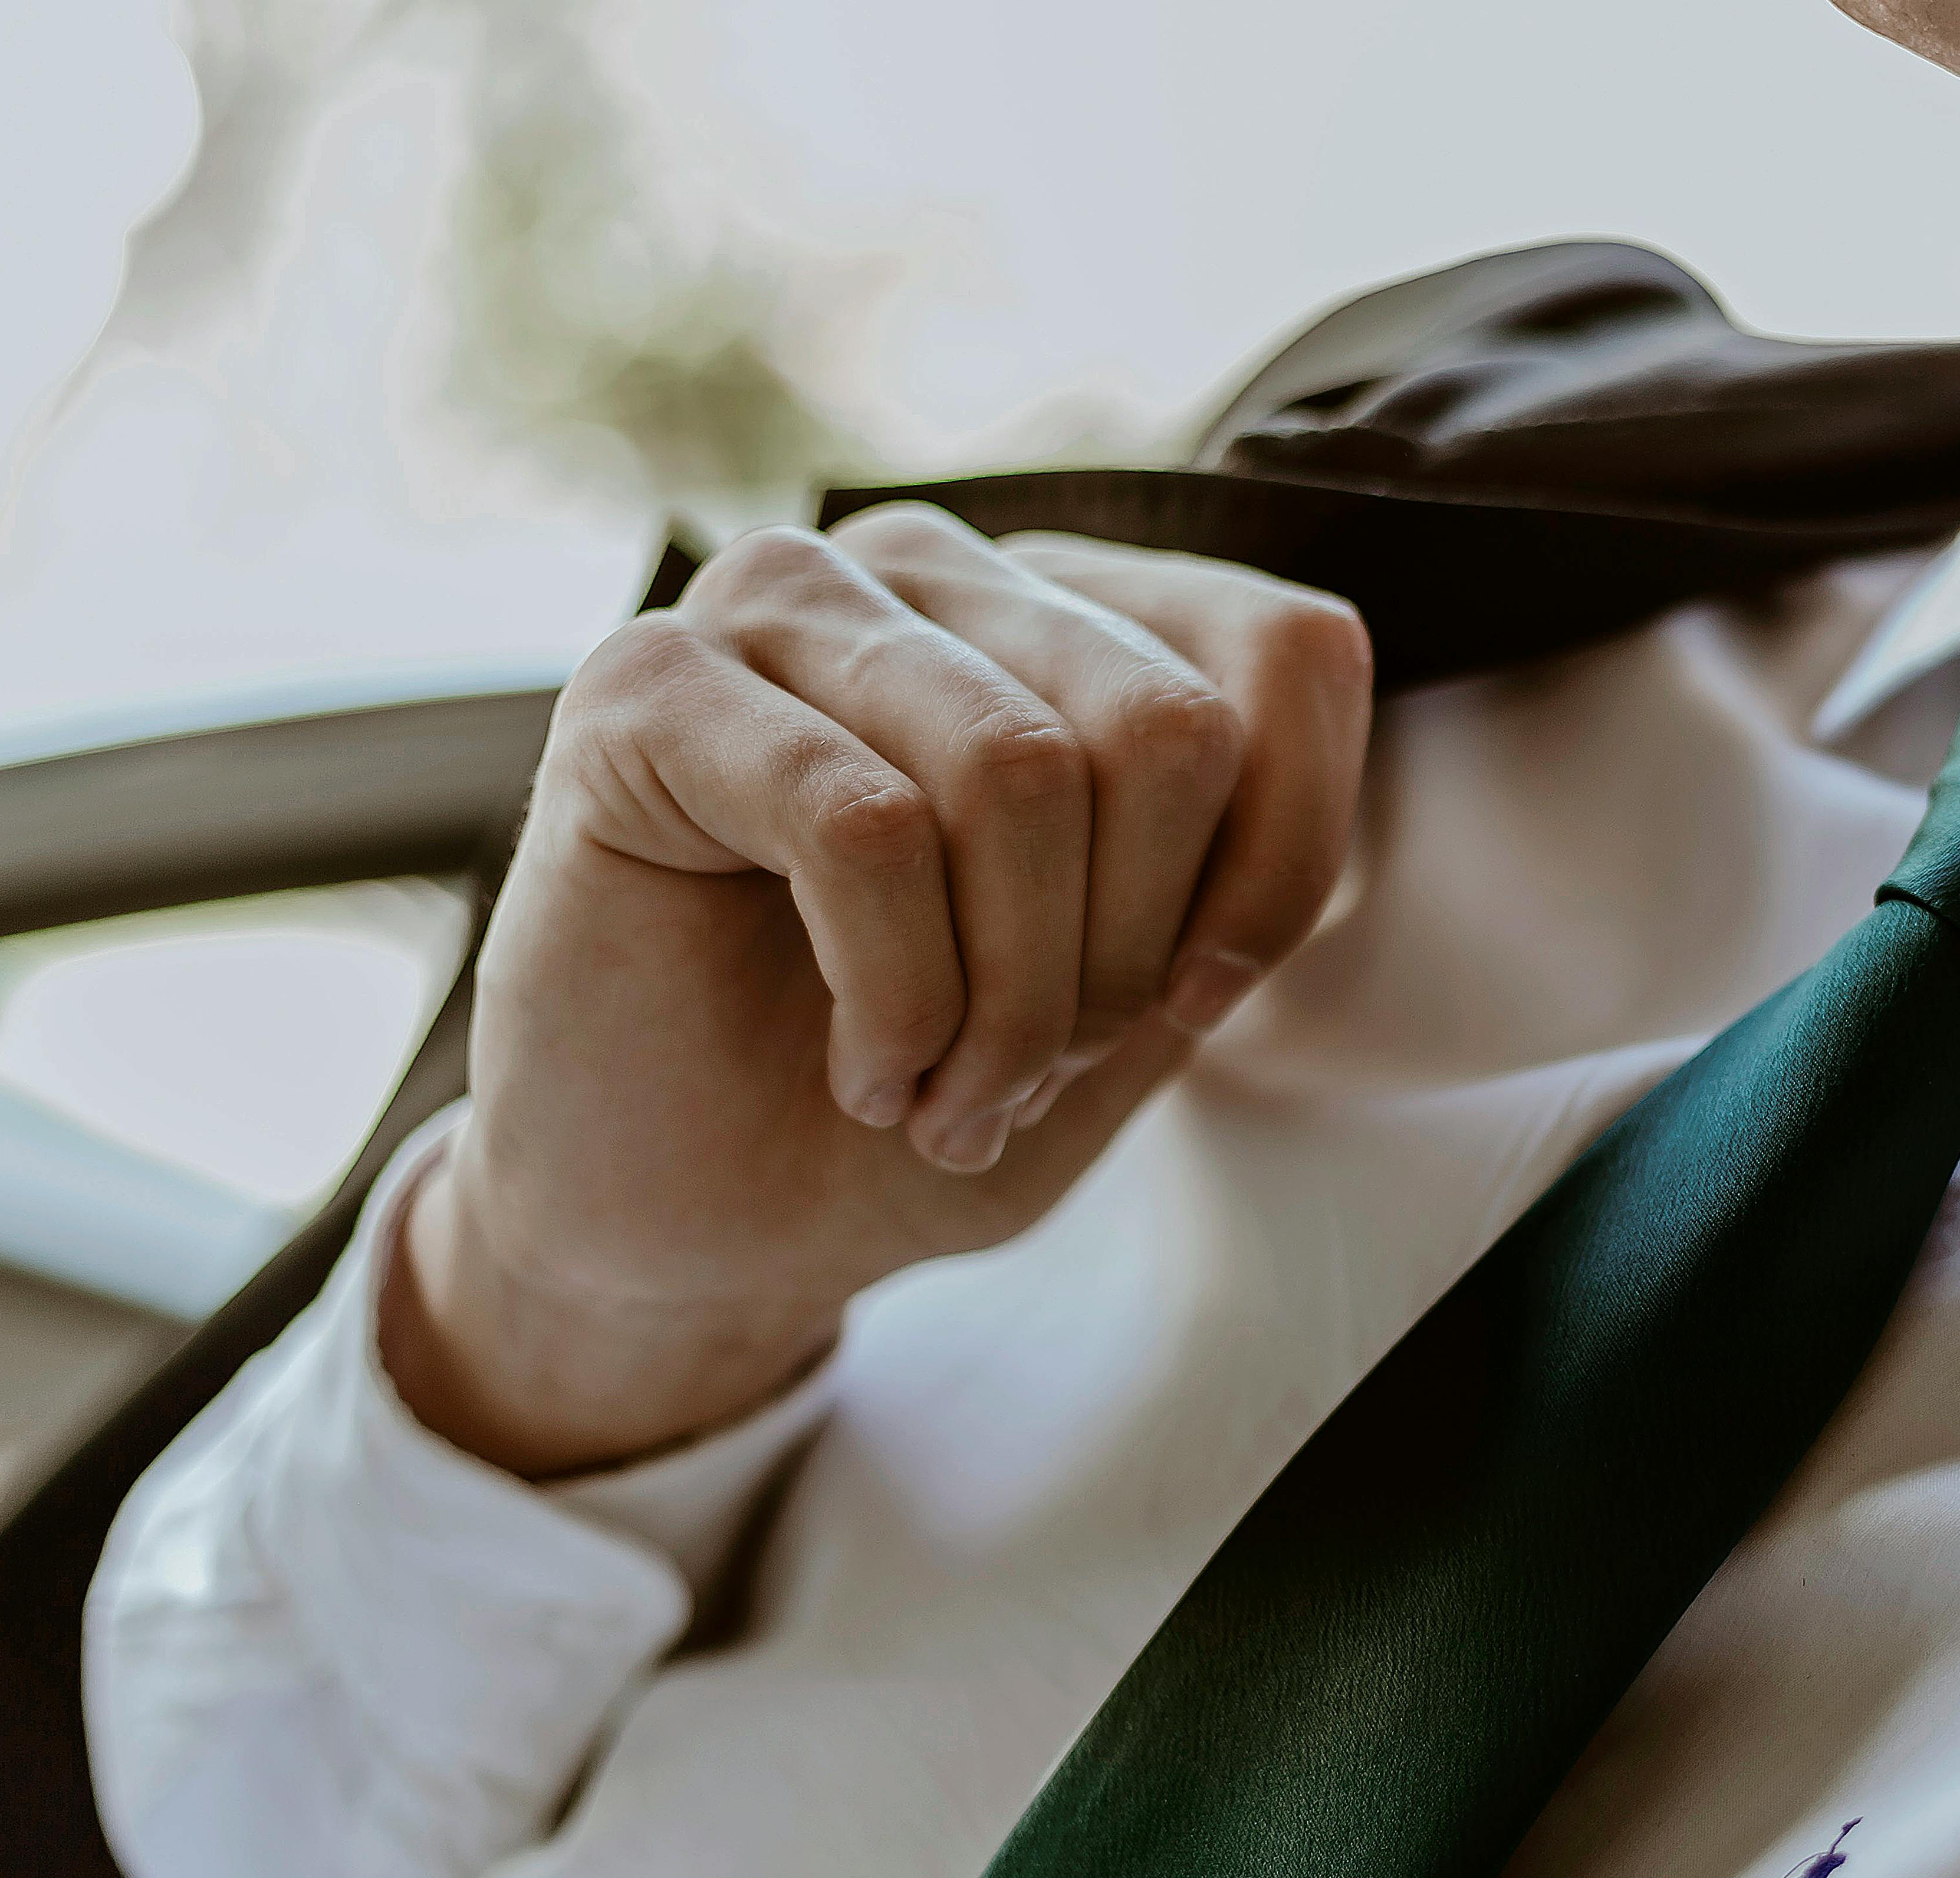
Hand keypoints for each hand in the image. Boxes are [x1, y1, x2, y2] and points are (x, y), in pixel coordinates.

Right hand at [382, 506, 1372, 1475]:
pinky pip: (861, 826)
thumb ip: (1234, 889)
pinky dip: (893, 999)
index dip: (1278, 868)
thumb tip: (1313, 811)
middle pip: (1164, 730)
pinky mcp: (646, 688)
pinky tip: (861, 1069)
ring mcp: (778, 604)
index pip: (1289, 652)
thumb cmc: (919, 1098)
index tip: (1189, 1006)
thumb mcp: (1141, 1006)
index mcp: (1068, 614)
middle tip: (1025, 1073)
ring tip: (941, 1092)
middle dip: (1122, 963)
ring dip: (1008, 1004)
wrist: (697, 1224)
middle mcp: (933, 570)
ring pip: (1017, 772)